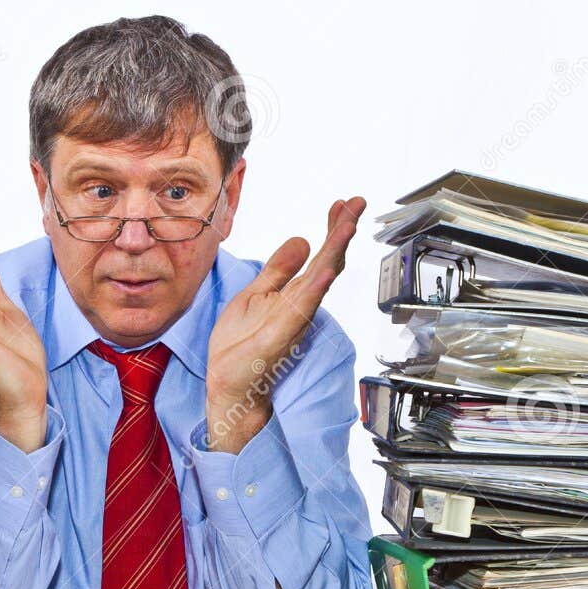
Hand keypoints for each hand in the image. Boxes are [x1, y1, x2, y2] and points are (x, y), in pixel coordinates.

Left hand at [203, 196, 366, 453]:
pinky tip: (324, 271)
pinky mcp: (279, 337)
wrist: (229, 386)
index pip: (319, 254)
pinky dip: (314, 290)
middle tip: (358, 202)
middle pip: (328, 262)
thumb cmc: (240, 346)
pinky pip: (300, 310)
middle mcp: (299, 305)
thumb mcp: (256, 294)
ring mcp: (292, 320)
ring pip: (320, 281)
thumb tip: (301, 239)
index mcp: (293, 293)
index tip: (342, 203)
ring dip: (335, 252)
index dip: (331, 228)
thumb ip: (279, 269)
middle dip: (342, 231)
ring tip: (348, 225)